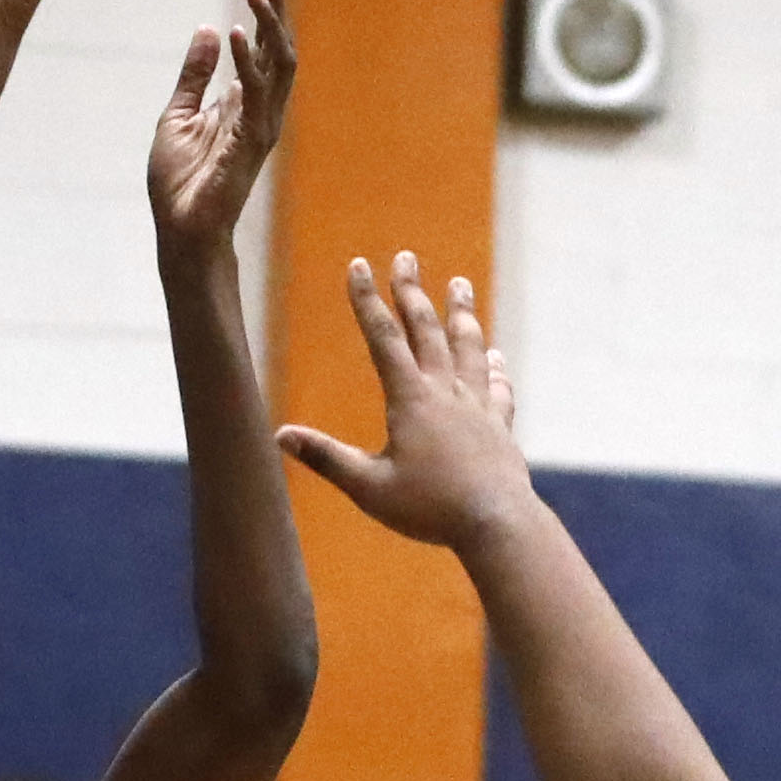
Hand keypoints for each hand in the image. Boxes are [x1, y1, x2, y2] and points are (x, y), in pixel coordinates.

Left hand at [149, 0, 294, 253]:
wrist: (181, 231)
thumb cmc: (181, 182)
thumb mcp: (178, 114)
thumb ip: (195, 75)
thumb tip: (209, 29)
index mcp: (246, 102)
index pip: (266, 45)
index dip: (269, 7)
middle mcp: (261, 110)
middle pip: (281, 47)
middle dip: (278, 5)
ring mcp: (259, 127)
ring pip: (279, 67)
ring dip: (269, 27)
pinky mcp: (248, 145)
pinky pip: (256, 96)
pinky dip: (249, 64)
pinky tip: (238, 34)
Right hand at [277, 256, 530, 552]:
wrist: (497, 524)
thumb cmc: (429, 509)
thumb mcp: (368, 488)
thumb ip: (326, 458)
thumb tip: (280, 436)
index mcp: (411, 399)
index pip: (382, 338)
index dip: (367, 299)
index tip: (358, 264)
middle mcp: (446, 392)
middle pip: (427, 330)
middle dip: (412, 291)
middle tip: (406, 257)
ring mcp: (478, 406)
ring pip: (469, 347)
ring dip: (461, 314)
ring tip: (459, 285)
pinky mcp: (500, 427)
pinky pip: (497, 386)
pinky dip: (494, 367)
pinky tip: (495, 356)